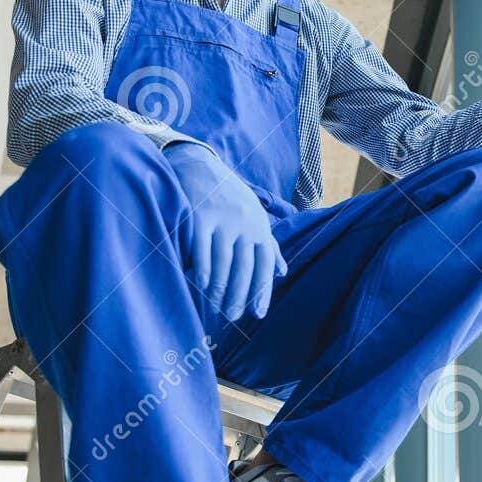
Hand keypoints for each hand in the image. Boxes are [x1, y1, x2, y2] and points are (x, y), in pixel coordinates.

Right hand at [163, 143, 285, 321]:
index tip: (257, 314)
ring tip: (215, 306)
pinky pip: (201, 249)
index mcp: (260, 227)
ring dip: (219, 288)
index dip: (262, 291)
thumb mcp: (255, 215)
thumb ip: (268, 245)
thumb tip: (282, 272)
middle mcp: (245, 224)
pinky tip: (200, 285)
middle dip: (239, 295)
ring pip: (223, 262)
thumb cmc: (230, 196)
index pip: (265, 265)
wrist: (200, 165)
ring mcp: (222, 220)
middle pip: (244, 268)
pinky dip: (202, 269)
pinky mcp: (199, 216)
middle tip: (232, 317)